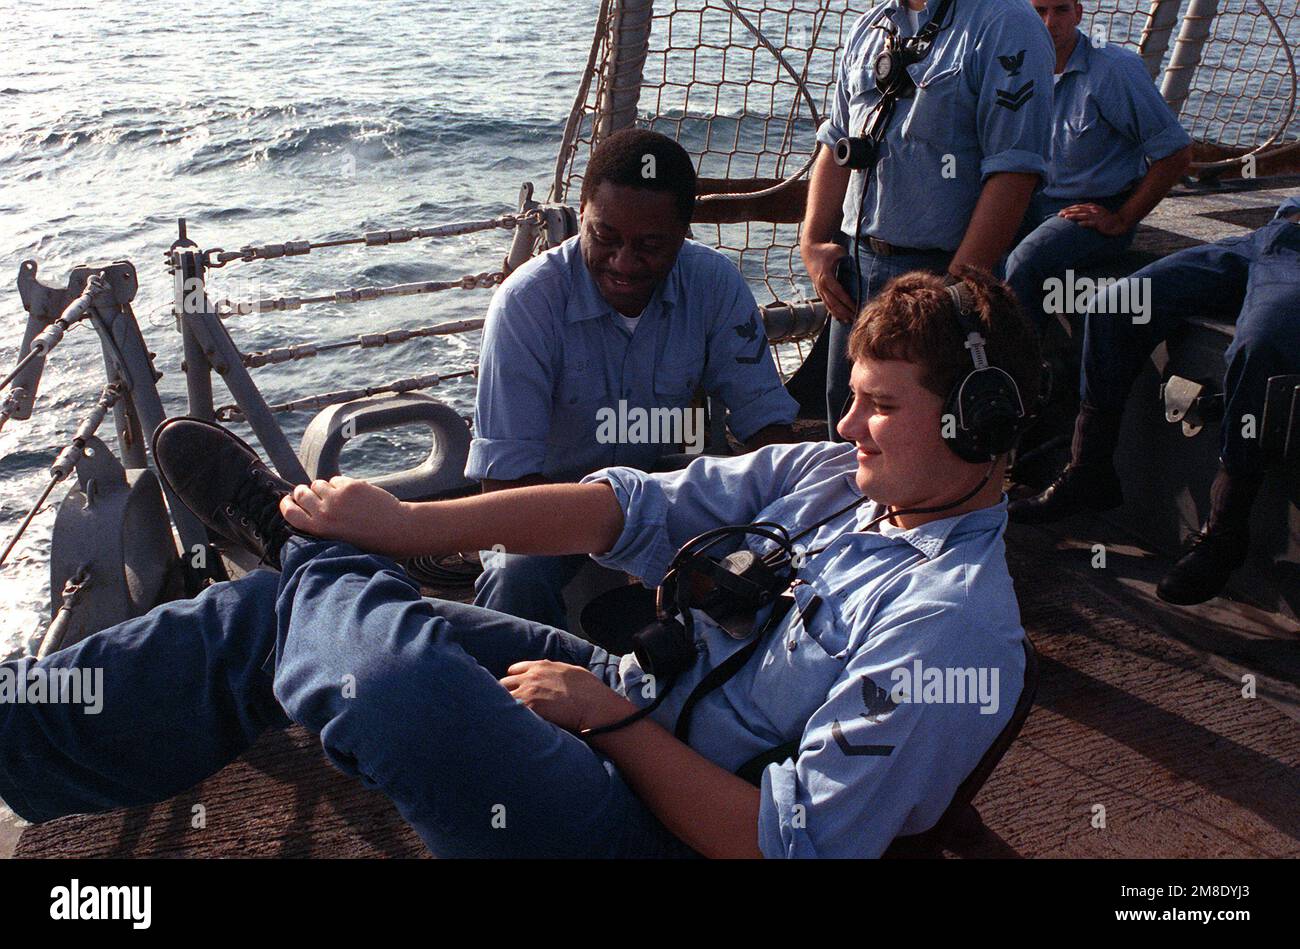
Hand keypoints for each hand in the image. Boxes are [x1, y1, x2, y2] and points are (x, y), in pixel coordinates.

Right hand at [279, 476, 410, 553]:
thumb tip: (307, 508)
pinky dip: (342, 484)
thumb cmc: (369, 539)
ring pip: (318, 483)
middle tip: (311, 493)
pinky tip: (353, 494)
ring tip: (337, 497)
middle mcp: (324, 512)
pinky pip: (337, 479)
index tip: (288, 500)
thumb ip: (322, 525)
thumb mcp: (338, 539)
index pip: (290, 512)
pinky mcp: (351, 486)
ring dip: (324, 487)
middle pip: (301, 493)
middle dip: (304, 491)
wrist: (396, 530)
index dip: (286, 504)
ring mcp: (337, 498)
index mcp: (319, 529)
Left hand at [499, 660, 636, 732]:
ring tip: (506, 718)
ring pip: (501, 697)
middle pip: (503, 684)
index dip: (513, 681)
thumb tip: (553, 676)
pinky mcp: (528, 708)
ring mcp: (527, 692)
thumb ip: (555, 671)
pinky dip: (508, 717)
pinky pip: (508, 711)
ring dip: (503, 706)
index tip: (515, 690)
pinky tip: (510, 725)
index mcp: (540, 666)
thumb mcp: (571, 672)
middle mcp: (530, 677)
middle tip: (507, 706)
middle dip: (503, 694)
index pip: (513, 671)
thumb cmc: (589, 690)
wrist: (593, 706)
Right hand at [800, 241, 856, 323]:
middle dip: (845, 312)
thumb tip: (857, 262)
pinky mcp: (818, 290)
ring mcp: (819, 289)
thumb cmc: (825, 249)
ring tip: (849, 321)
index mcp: (826, 277)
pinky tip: (839, 317)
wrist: (810, 250)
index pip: (839, 293)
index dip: (848, 302)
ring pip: (829, 305)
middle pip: (834, 303)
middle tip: (856, 318)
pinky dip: (832, 311)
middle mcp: (821, 285)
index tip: (857, 307)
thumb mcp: (837, 250)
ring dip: (839, 314)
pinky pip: (826, 303)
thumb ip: (846, 256)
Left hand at [1058, 203, 1131, 235]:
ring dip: (1074, 216)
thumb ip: (1086, 212)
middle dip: (1068, 211)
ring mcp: (1097, 216)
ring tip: (1066, 217)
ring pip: (1083, 215)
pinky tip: (1079, 224)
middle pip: (1079, 210)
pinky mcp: (1100, 223)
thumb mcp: (1095, 213)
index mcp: (1092, 207)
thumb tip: (1076, 213)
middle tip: (1059, 214)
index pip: (1078, 207)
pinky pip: (1092, 223)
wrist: (1118, 223)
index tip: (1061, 211)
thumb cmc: (1105, 219)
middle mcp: (1093, 210)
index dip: (1069, 209)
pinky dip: (1085, 223)